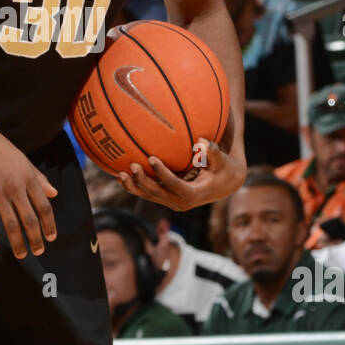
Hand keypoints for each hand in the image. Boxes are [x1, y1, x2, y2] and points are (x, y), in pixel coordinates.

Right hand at [0, 120, 57, 258]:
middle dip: (35, 239)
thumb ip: (39, 179)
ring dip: (17, 243)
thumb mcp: (24, 162)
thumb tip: (54, 194)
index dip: (49, 225)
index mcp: (29, 178)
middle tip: (38, 252)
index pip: (44, 207)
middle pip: (29, 219)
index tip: (51, 238)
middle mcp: (15, 187)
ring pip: (10, 224)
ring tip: (20, 255)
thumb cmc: (1, 150)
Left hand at [118, 138, 245, 211]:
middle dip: (143, 181)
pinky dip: (134, 187)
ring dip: (133, 186)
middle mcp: (180, 202)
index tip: (151, 157)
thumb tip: (201, 141)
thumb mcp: (222, 161)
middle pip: (157, 193)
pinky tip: (120, 178)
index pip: (174, 184)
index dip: (162, 172)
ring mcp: (172, 202)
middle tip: (132, 165)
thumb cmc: (223, 168)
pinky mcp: (166, 199)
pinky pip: (148, 194)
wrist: (224, 184)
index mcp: (193, 194)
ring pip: (149, 196)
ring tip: (119, 175)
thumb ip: (212, 152)